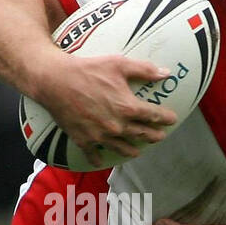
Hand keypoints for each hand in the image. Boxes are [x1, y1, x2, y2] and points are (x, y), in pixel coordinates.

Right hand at [33, 54, 178, 159]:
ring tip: (137, 151)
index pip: (154, 116)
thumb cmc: (86, 69)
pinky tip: (101, 160)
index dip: (165, 118)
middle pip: (142, 135)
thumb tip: (167, 73)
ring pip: (122, 149)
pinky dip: (98, 159)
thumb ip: (144, 70)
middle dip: (153, 136)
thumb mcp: (118, 64)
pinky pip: (93, 155)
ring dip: (132, 151)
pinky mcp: (83, 140)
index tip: (172, 119)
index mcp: (128, 108)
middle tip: (160, 136)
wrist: (53, 80)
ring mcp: (100, 136)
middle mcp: (117, 126)